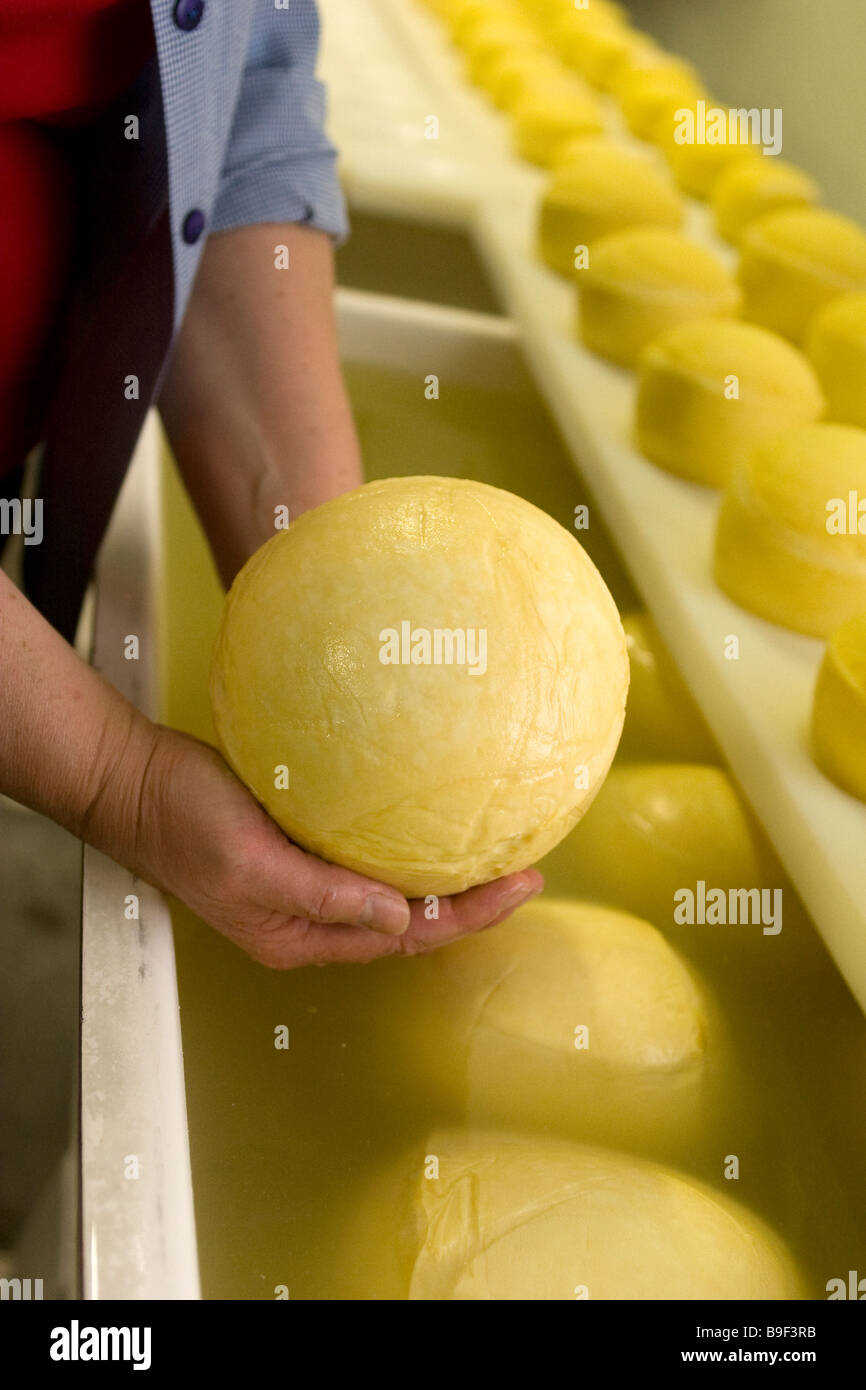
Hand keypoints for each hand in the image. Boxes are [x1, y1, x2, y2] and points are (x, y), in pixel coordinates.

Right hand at [127, 725, 543, 968]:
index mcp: (299, 935)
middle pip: (407, 922)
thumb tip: (399, 920)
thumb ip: (324, 896)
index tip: (520, 886)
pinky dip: (406, 852)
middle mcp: (309, 919)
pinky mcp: (297, 849)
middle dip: (470, 903)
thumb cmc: (181, 820)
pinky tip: (429, 829)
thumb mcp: (251, 862)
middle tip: (527, 871)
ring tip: (493, 855)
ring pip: (390, 894)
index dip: (468, 916)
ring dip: (442, 879)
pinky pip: (366, 862)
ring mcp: (303, 886)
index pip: (405, 938)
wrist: (132, 781)